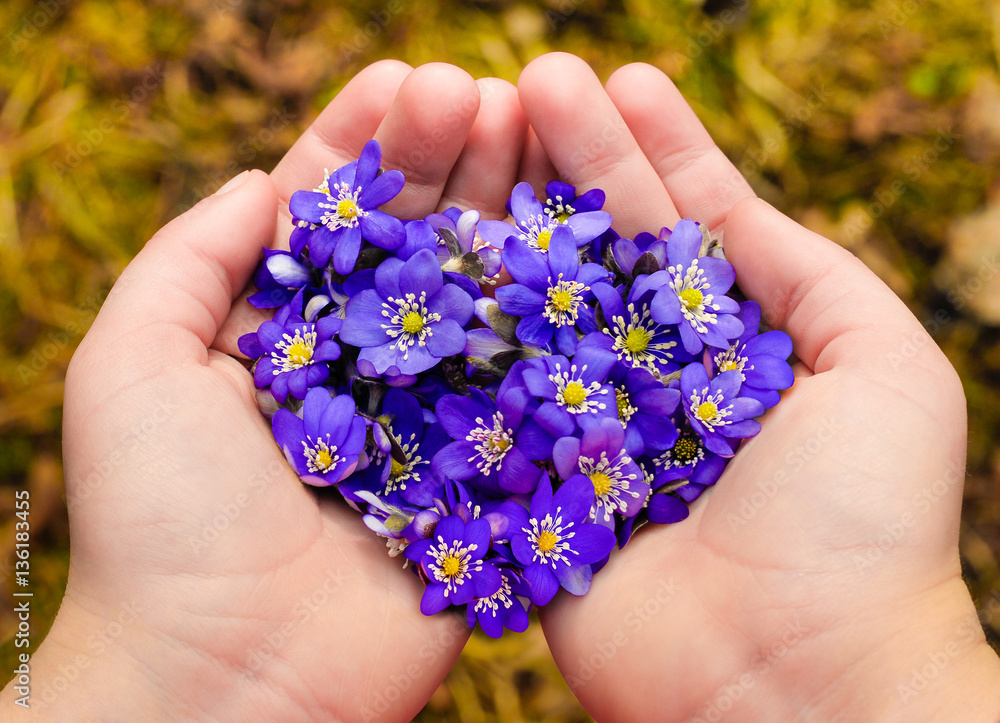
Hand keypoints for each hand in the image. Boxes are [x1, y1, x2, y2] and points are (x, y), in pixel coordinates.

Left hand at [0, 61, 528, 721]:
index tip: (405, 78)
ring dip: (508, 212)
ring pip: (480, 293)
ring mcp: (430, 414)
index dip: (367, 143)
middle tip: (492, 93)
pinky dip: (551, 314)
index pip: (331, 213)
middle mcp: (361, 364)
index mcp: (281, 332)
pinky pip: (526, 381)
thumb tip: (264, 182)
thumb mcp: (129, 367)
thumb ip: (188, 263)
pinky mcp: (483, 470)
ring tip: (541, 135)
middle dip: (451, 159)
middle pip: (417, 239)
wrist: (227, 680)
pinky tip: (576, 245)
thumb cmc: (162, 525)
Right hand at [517, 53, 999, 721]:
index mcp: (732, 344)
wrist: (792, 683)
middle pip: (598, 249)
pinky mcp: (528, 485)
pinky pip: (486, 394)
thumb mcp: (882, 367)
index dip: (653, 147)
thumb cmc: (861, 523)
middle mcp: (651, 377)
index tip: (617, 75)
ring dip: (508, 218)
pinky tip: (435, 247)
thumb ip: (805, 275)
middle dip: (568, 160)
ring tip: (474, 128)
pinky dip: (460, 325)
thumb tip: (729, 205)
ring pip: (536, 304)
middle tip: (525, 78)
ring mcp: (584, 426)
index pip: (683, 224)